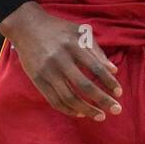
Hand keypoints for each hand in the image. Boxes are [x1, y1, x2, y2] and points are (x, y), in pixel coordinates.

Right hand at [0, 2, 122, 120]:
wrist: (25, 27)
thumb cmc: (58, 29)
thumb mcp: (80, 32)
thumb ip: (96, 50)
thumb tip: (113, 70)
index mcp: (73, 45)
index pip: (96, 67)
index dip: (109, 82)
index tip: (119, 93)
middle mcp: (60, 59)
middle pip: (84, 85)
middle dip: (103, 100)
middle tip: (116, 110)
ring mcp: (47, 71)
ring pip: (69, 97)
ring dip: (87, 110)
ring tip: (100, 116)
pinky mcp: (37, 79)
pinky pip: (54, 100)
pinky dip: (68, 109)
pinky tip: (80, 113)